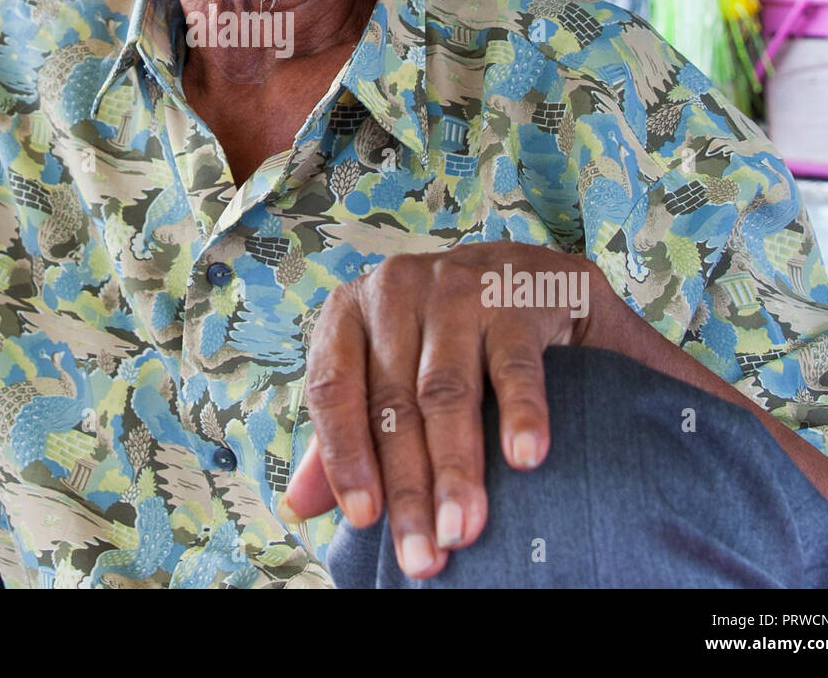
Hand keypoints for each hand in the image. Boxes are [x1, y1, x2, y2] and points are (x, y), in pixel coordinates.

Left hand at [283, 242, 607, 579]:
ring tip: (463, 528)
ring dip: (455, 467)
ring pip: (447, 391)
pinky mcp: (515, 298)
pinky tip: (525, 460)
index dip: (344, 455)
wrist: (527, 274)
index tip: (363, 518)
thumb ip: (348, 432)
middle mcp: (395, 291)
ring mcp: (456, 289)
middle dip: (407, 486)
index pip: (333, 387)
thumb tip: (300, 505)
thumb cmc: (443, 335)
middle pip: (393, 402)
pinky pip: (515, 366)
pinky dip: (520, 414)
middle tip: (423, 554)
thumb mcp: (386, 369)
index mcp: (350, 311)